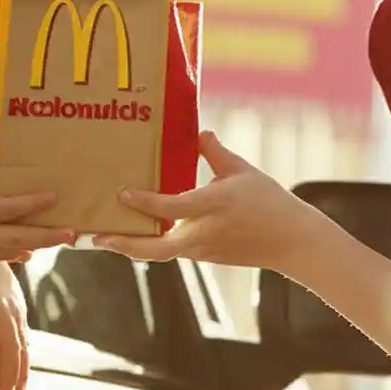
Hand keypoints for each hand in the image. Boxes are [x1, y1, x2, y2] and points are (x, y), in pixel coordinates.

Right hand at [0, 135, 75, 267]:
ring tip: (64, 240)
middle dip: (50, 235)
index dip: (34, 203)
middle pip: (23, 236)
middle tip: (73, 233)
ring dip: (42, 244)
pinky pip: (6, 257)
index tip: (54, 197)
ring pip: (19, 249)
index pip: (11, 208)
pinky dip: (21, 253)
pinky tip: (34, 251)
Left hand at [0, 263, 29, 389]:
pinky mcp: (16, 302)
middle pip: (22, 353)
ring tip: (15, 384)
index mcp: (2, 313)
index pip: (9, 353)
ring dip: (21, 365)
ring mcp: (18, 307)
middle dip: (18, 377)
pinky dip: (19, 349)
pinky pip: (21, 332)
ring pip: (24, 343)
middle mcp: (15, 312)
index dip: (8, 376)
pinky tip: (12, 355)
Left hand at [95, 131, 318, 268]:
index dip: (144, 202)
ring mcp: (204, 250)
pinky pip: (173, 250)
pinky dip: (153, 244)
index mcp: (213, 205)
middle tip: (97, 238)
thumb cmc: (270, 202)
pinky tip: (137, 235)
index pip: (171, 207)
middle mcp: (204, 232)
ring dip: (133, 246)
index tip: (122, 193)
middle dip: (124, 245)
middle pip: (155, 249)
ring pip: (160, 253)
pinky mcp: (206, 257)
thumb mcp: (243, 171)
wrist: (293, 242)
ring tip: (106, 236)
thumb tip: (200, 132)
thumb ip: (216, 153)